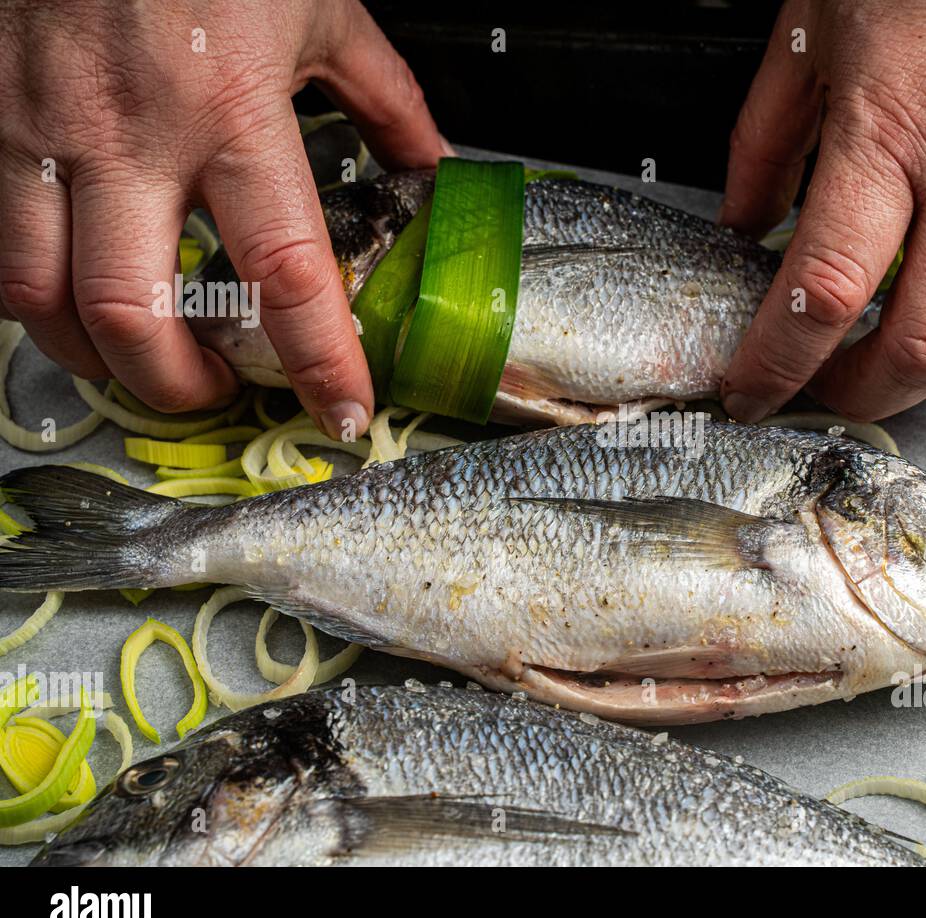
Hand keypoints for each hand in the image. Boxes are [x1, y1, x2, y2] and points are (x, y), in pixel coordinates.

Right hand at [0, 0, 450, 437]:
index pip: (285, 275)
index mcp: (230, 111)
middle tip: (218, 393)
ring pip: (37, 297)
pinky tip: (75, 295)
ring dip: (95, 357)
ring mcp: (36, 125)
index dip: (319, 361)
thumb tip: (426, 160)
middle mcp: (126, 132)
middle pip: (132, 315)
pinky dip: (34, 292)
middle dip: (179, 386)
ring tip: (146, 363)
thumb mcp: (319, 9)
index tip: (342, 409)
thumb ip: (381, 97)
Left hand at [719, 0, 925, 421]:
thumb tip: (744, 224)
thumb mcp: (815, 30)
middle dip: (861, 394)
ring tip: (908, 362)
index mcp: (892, 128)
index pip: (827, 288)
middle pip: (924, 343)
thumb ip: (766, 137)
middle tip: (830, 388)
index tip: (752, 390)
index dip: (778, 362)